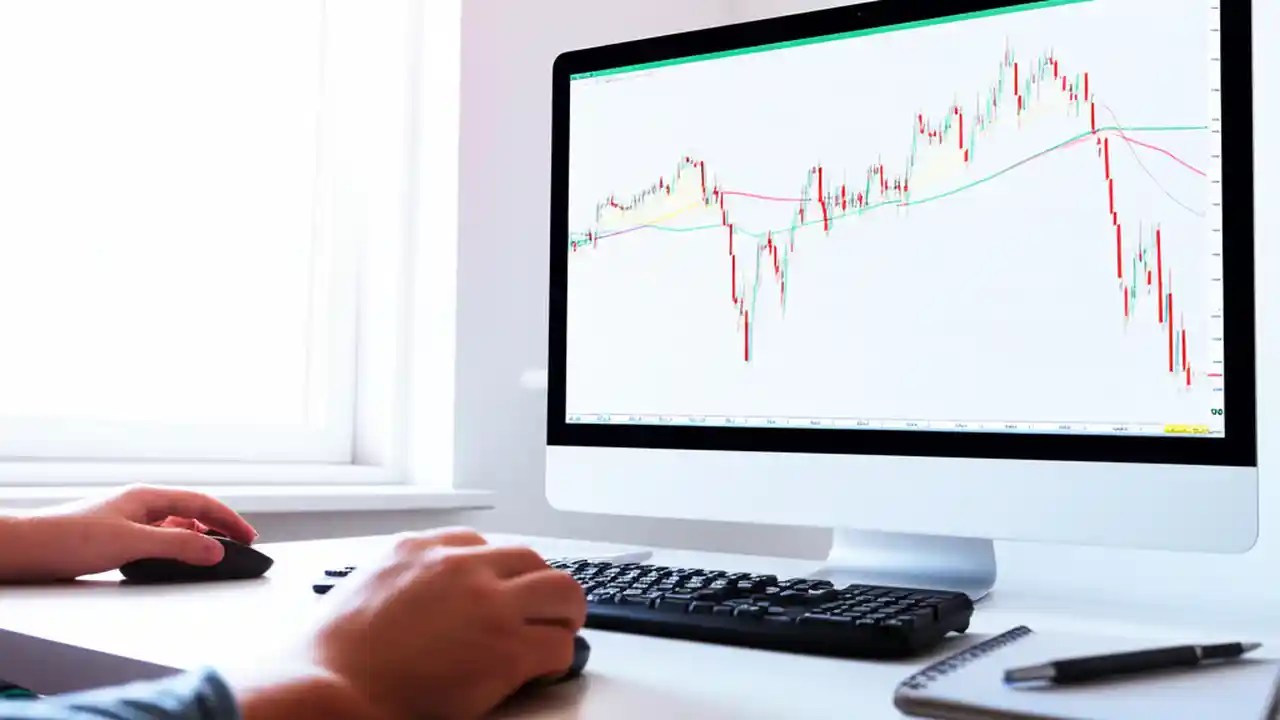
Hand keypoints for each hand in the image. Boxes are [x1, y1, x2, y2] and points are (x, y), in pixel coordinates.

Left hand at [0, 484, 257, 581]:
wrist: (23, 548)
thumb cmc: (68, 538)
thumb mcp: (131, 542)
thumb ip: (177, 545)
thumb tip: (216, 550)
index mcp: (146, 497)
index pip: (201, 502)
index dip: (229, 519)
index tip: (249, 536)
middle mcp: (138, 505)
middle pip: (190, 511)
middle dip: (217, 527)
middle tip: (238, 545)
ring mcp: (126, 521)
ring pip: (173, 525)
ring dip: (196, 537)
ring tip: (212, 555)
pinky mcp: (113, 539)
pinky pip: (156, 539)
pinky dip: (174, 548)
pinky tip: (173, 561)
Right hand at [233, 529, 586, 719]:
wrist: (329, 690)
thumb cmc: (331, 657)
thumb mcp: (360, 586)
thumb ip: (400, 579)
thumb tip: (423, 596)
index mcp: (419, 549)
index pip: (479, 543)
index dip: (497, 571)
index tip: (502, 589)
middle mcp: (460, 567)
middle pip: (530, 558)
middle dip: (540, 585)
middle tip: (544, 610)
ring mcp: (489, 605)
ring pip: (562, 592)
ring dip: (564, 614)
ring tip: (559, 633)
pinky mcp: (507, 649)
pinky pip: (558, 645)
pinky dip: (557, 658)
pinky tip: (543, 671)